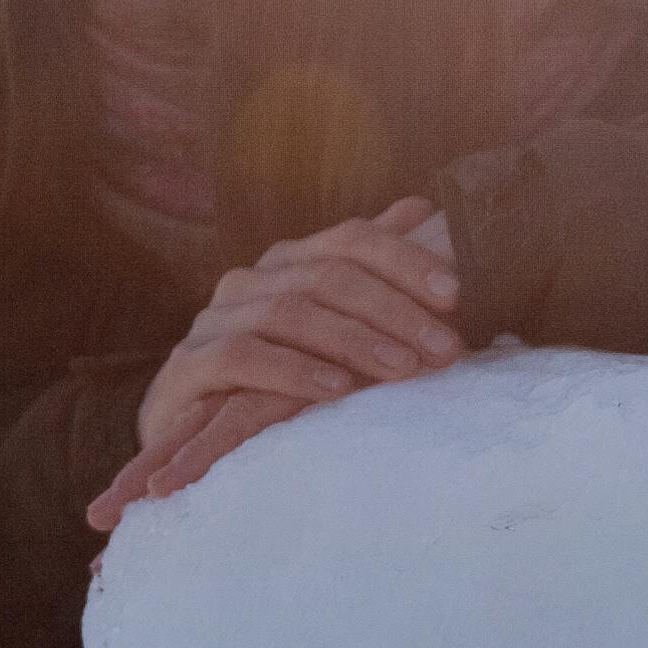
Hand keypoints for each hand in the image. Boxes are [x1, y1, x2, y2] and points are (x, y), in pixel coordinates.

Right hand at [88, 198, 458, 527]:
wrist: (192, 439)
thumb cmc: (282, 383)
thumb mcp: (338, 331)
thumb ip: (374, 271)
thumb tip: (424, 209)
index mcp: (290, 261)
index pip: (353, 238)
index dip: (407, 261)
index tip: (459, 296)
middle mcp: (251, 279)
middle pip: (329, 274)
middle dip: (395, 311)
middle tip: (446, 348)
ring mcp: (215, 319)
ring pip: (289, 312)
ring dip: (354, 341)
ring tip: (403, 370)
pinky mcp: (188, 366)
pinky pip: (241, 357)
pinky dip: (293, 371)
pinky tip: (335, 390)